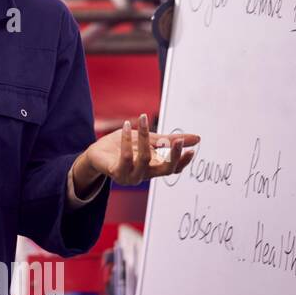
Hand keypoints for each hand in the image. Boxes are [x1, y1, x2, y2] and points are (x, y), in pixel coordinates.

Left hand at [79, 113, 198, 187]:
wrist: (97, 152)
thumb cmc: (124, 147)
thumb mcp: (149, 140)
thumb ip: (170, 140)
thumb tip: (197, 138)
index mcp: (154, 167)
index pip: (173, 169)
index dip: (183, 161)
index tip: (192, 148)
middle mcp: (144, 174)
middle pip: (165, 170)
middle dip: (173, 156)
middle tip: (177, 140)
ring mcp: (130, 176)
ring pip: (144, 159)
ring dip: (143, 137)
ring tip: (142, 119)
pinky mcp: (116, 172)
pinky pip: (125, 157)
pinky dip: (127, 140)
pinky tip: (126, 126)